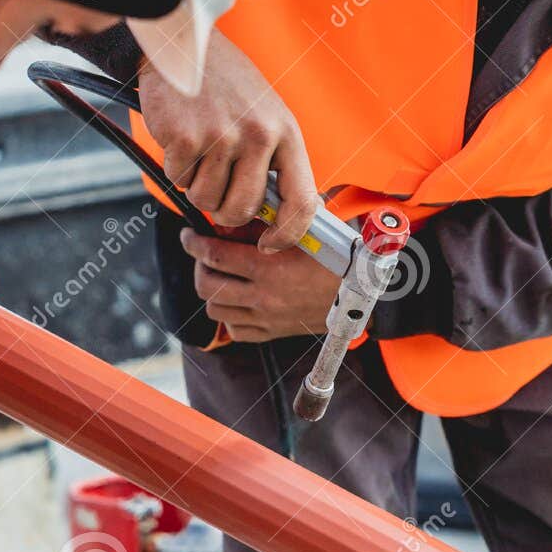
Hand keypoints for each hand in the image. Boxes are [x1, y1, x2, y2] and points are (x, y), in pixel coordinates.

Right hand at [140, 32, 319, 250]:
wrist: (182, 48)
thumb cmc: (226, 86)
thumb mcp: (265, 115)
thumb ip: (273, 162)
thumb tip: (277, 218)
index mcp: (285, 132)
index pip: (301, 201)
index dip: (288, 235)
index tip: (269, 244)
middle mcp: (258, 135)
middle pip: (242, 210)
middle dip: (224, 210)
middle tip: (216, 186)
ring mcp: (222, 136)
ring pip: (207, 200)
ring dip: (197, 185)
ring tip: (199, 149)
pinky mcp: (186, 138)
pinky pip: (178, 181)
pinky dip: (176, 168)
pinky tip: (181, 137)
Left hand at [182, 227, 341, 342]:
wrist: (363, 292)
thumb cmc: (336, 256)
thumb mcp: (305, 230)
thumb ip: (268, 222)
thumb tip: (234, 218)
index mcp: (270, 268)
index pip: (215, 256)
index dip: (194, 243)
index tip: (189, 236)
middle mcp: (264, 298)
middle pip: (207, 285)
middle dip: (199, 266)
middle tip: (204, 255)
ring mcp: (267, 319)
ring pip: (216, 310)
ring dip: (212, 291)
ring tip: (219, 277)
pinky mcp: (272, 333)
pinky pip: (235, 331)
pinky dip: (229, 316)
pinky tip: (238, 300)